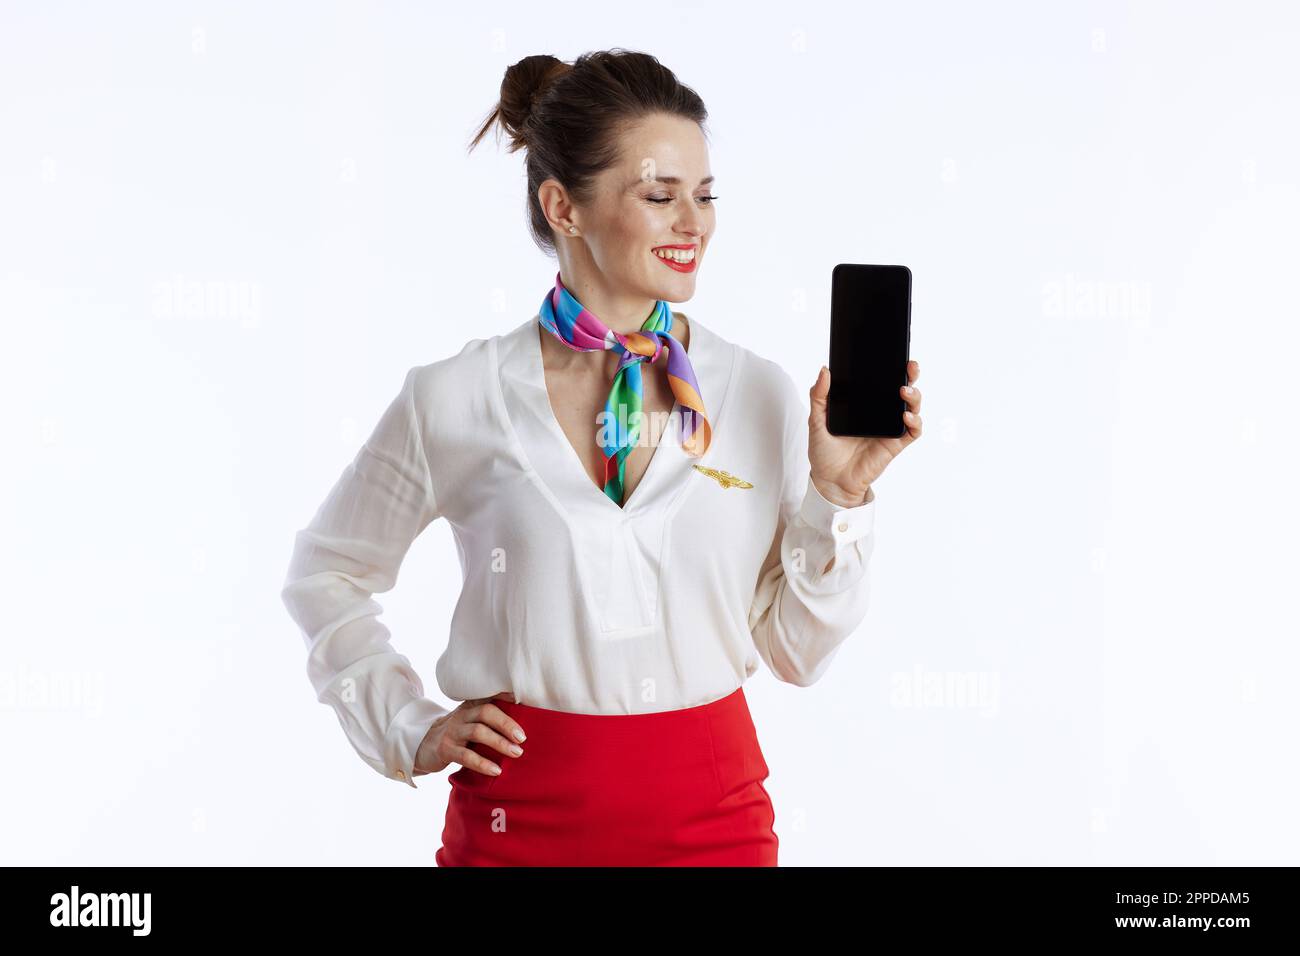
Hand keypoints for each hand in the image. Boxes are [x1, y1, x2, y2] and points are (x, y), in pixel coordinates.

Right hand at [413, 691, 525, 777]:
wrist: (424, 745)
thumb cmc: (458, 735)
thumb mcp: (472, 721)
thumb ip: (491, 720)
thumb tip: (523, 729)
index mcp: (471, 705)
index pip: (491, 697)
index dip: (507, 696)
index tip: (525, 701)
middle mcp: (462, 715)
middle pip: (486, 712)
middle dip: (507, 724)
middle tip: (522, 738)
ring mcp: (452, 731)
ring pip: (478, 732)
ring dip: (499, 742)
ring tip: (516, 753)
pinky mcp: (445, 749)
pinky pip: (466, 755)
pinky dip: (483, 763)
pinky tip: (496, 770)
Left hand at [808, 360, 922, 506]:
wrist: (830, 480)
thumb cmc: (824, 451)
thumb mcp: (817, 420)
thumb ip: (819, 396)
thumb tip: (825, 370)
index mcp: (864, 404)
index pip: (881, 380)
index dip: (891, 366)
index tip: (893, 353)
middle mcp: (880, 412)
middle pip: (902, 389)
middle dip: (911, 375)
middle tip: (910, 366)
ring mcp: (889, 427)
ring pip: (912, 406)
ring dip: (914, 396)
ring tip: (904, 390)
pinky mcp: (895, 444)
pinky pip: (912, 431)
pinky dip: (915, 422)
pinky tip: (906, 415)